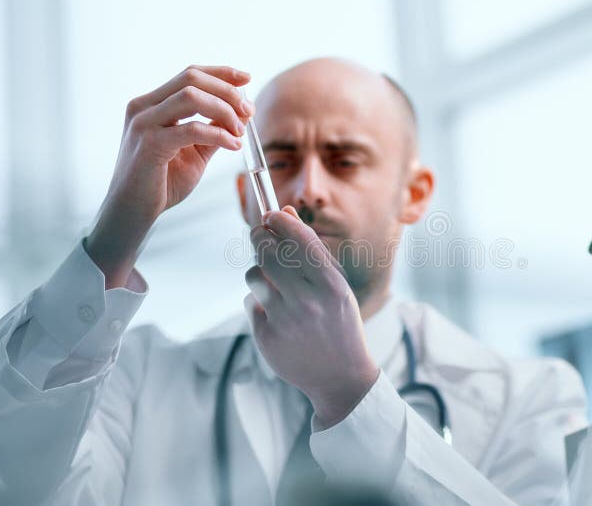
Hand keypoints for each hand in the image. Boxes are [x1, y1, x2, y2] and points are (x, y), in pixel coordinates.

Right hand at [86, 65, 252, 288]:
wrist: (134, 212)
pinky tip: (233, 145)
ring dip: (224, 110)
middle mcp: (143, 107)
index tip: (247, 79)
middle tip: (249, 111)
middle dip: (227, 91)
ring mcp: (143, 123)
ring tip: (241, 130)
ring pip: (191, 97)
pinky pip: (191, 129)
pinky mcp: (149, 144)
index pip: (189, 75)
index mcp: (152, 104)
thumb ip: (214, 130)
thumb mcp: (195, 151)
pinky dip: (218, 134)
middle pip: (192, 79)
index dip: (221, 73)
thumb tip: (242, 114)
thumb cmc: (162, 182)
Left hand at [244, 206, 379, 426]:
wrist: (341, 377)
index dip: (280, 222)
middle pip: (268, 253)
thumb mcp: (337, 286)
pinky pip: (250, 303)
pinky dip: (259, 302)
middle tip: (260, 234)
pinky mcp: (266, 337)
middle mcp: (308, 302)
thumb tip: (285, 213)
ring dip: (259, 271)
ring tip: (272, 282)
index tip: (270, 215)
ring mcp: (285, 321)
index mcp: (332, 286)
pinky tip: (276, 314)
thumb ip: (312, 250)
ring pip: (254, 275)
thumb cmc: (340, 324)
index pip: (299, 240)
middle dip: (260, 237)